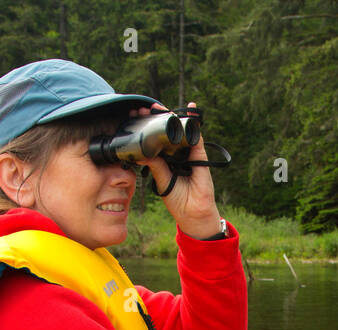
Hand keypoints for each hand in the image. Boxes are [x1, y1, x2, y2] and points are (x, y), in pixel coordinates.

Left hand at [128, 102, 221, 238]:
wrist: (193, 213)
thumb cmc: (177, 199)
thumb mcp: (162, 181)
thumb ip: (155, 165)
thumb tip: (142, 152)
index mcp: (165, 160)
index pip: (156, 140)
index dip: (148, 129)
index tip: (137, 117)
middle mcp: (176, 155)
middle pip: (167, 132)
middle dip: (158, 118)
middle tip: (146, 108)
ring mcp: (188, 154)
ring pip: (181, 132)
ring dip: (174, 117)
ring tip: (162, 107)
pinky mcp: (200, 157)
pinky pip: (196, 138)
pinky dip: (194, 124)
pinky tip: (190, 112)